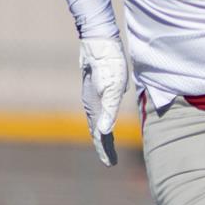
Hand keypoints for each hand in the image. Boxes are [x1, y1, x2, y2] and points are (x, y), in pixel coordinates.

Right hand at [78, 37, 127, 165]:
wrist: (98, 40)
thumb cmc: (109, 63)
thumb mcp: (113, 87)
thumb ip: (109, 110)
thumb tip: (104, 132)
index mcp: (95, 107)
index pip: (99, 135)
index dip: (105, 150)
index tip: (110, 164)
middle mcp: (91, 104)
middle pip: (97, 131)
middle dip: (103, 147)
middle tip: (110, 161)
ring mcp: (92, 96)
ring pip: (96, 121)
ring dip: (102, 135)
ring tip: (107, 145)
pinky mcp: (95, 88)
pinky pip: (98, 111)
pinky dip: (102, 121)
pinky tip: (105, 120)